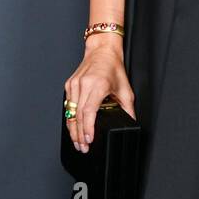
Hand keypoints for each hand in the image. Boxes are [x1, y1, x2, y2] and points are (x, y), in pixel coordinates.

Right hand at [64, 38, 135, 154]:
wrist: (102, 50)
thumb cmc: (113, 67)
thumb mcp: (125, 89)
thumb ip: (128, 108)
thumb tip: (130, 123)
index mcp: (98, 85)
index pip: (88, 111)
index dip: (87, 128)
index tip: (89, 140)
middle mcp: (84, 84)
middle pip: (77, 116)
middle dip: (79, 135)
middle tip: (83, 148)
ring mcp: (74, 84)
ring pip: (69, 113)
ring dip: (73, 130)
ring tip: (77, 143)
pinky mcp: (69, 85)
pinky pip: (68, 106)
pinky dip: (70, 119)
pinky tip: (74, 128)